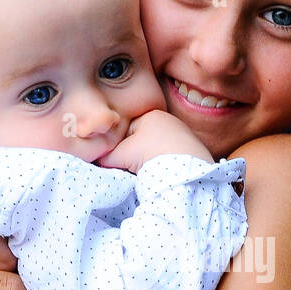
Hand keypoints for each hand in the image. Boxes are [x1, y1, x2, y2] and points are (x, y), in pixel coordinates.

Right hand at [96, 109, 213, 172]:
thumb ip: (105, 156)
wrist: (185, 170)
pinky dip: (164, 163)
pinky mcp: (192, 150)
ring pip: (156, 148)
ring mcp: (182, 134)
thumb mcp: (121, 155)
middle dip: (134, 152)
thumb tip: (98, 160)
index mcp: (150, 115)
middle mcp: (167, 121)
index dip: (118, 146)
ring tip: (147, 172)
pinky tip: (162, 173)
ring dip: (149, 159)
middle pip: (141, 139)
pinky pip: (171, 156)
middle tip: (130, 167)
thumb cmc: (151, 155)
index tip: (115, 160)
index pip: (125, 130)